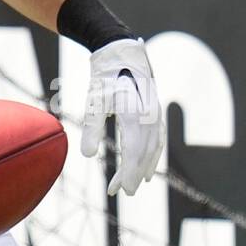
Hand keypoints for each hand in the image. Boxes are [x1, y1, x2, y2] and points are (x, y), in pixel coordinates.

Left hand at [80, 38, 164, 195]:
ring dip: (143, 167)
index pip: (134, 152)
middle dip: (133, 174)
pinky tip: (147, 168)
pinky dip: (153, 155)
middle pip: (144, 153)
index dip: (128, 173)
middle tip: (121, 192)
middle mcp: (149, 117)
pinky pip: (158, 139)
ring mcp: (155, 114)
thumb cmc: (105, 78)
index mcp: (135, 115)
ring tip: (133, 184)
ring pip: (152, 148)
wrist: (121, 53)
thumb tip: (87, 155)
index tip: (122, 190)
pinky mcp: (155, 112)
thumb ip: (92, 128)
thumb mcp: (94, 101)